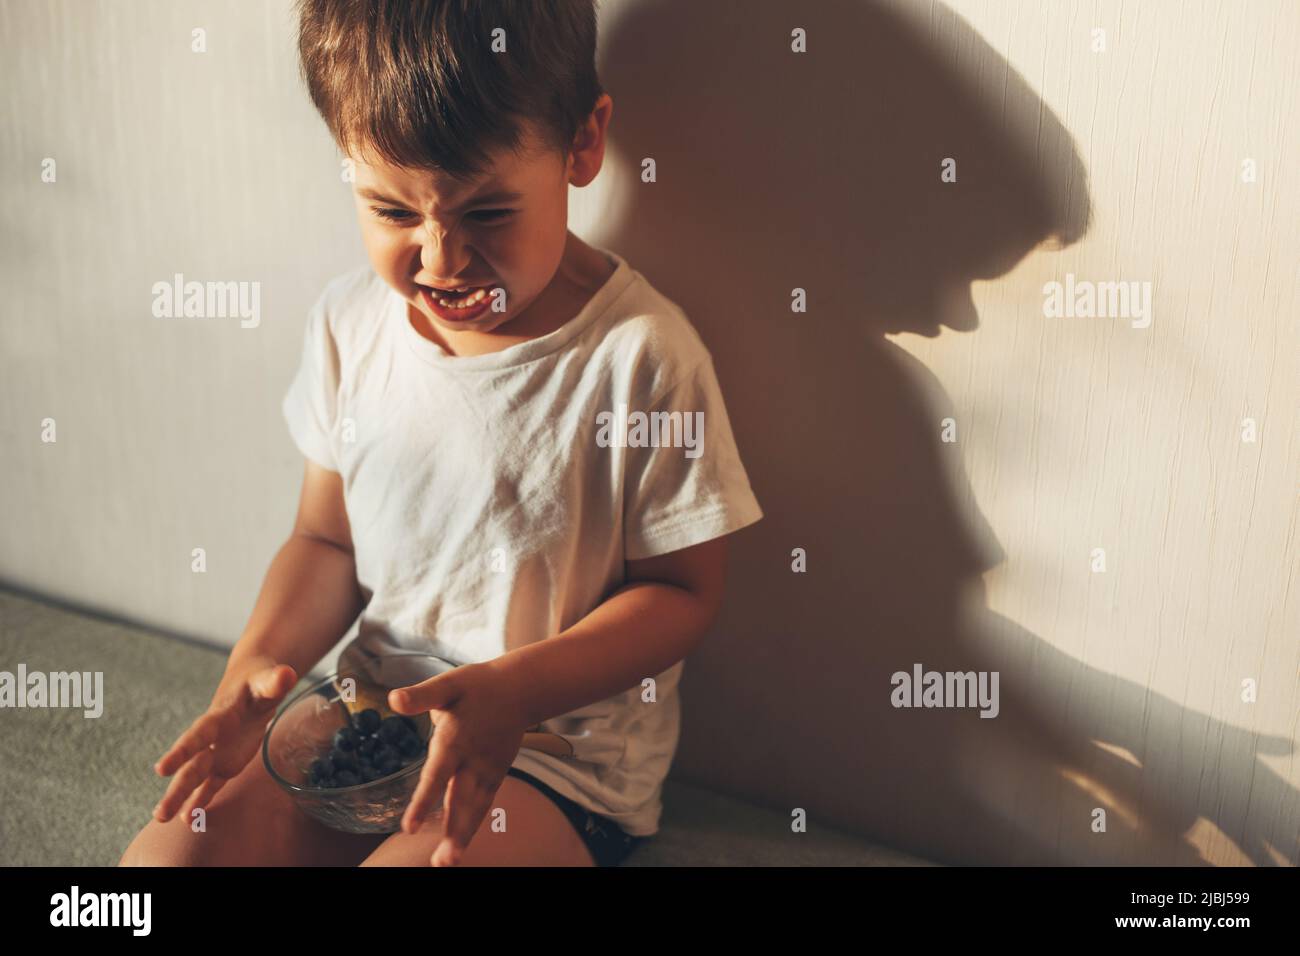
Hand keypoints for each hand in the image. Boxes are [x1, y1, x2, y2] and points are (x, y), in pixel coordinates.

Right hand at [151, 660, 297, 822]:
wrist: (249, 685)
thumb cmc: (258, 682)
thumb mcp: (267, 680)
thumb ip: (274, 681)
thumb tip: (287, 675)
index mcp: (218, 717)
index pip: (198, 735)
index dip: (181, 752)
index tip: (161, 770)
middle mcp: (212, 739)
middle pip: (192, 766)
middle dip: (177, 789)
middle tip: (159, 813)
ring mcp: (217, 753)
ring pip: (196, 779)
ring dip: (181, 798)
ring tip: (163, 818)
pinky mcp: (225, 764)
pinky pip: (212, 784)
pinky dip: (201, 800)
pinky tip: (188, 819)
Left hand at [388, 661, 528, 865]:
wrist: (520, 690)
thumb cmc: (478, 686)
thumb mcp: (448, 684)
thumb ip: (422, 696)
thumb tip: (393, 699)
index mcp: (456, 740)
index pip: (437, 775)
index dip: (423, 801)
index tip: (408, 827)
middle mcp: (473, 761)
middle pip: (462, 801)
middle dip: (453, 832)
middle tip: (443, 861)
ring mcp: (488, 770)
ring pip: (474, 808)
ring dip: (463, 836)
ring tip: (449, 862)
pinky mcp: (496, 775)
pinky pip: (482, 804)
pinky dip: (472, 825)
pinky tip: (459, 845)